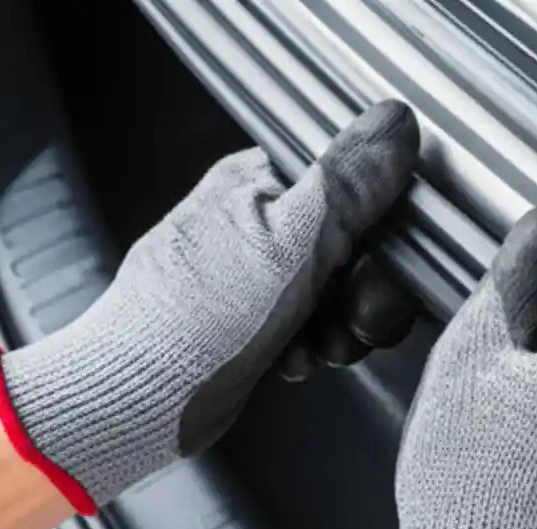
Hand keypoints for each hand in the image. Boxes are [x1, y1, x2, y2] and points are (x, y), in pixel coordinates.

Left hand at [0, 100, 419, 513]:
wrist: (140, 396)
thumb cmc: (199, 317)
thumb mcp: (295, 240)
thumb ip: (351, 182)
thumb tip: (396, 123)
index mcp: (262, 179)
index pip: (355, 182)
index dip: (387, 229)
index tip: (393, 264)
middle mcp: (257, 217)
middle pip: (356, 244)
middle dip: (365, 294)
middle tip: (357, 321)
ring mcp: (253, 269)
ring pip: (339, 291)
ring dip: (342, 327)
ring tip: (318, 347)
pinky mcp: (250, 317)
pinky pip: (311, 324)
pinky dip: (313, 346)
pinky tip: (294, 360)